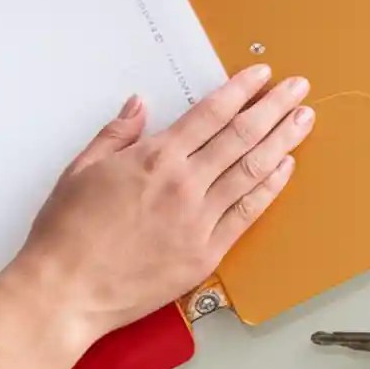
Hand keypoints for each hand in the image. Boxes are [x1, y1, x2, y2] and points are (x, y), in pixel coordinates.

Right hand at [0, 64, 315, 351]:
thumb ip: (116, 134)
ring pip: (252, 171)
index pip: (211, 114)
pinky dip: (270, 187)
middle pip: (241, 136)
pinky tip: (287, 167)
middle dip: (274, 108)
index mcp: (154, 159)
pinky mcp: (207, 252)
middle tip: (298, 88)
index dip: (241, 91)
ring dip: (283, 141)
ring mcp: (200, 219)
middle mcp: (184, 184)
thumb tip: (139, 105)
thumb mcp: (80, 170)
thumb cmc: (66, 235)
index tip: (262, 75)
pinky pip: (248, 213)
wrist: (64, 293)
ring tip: (305, 120)